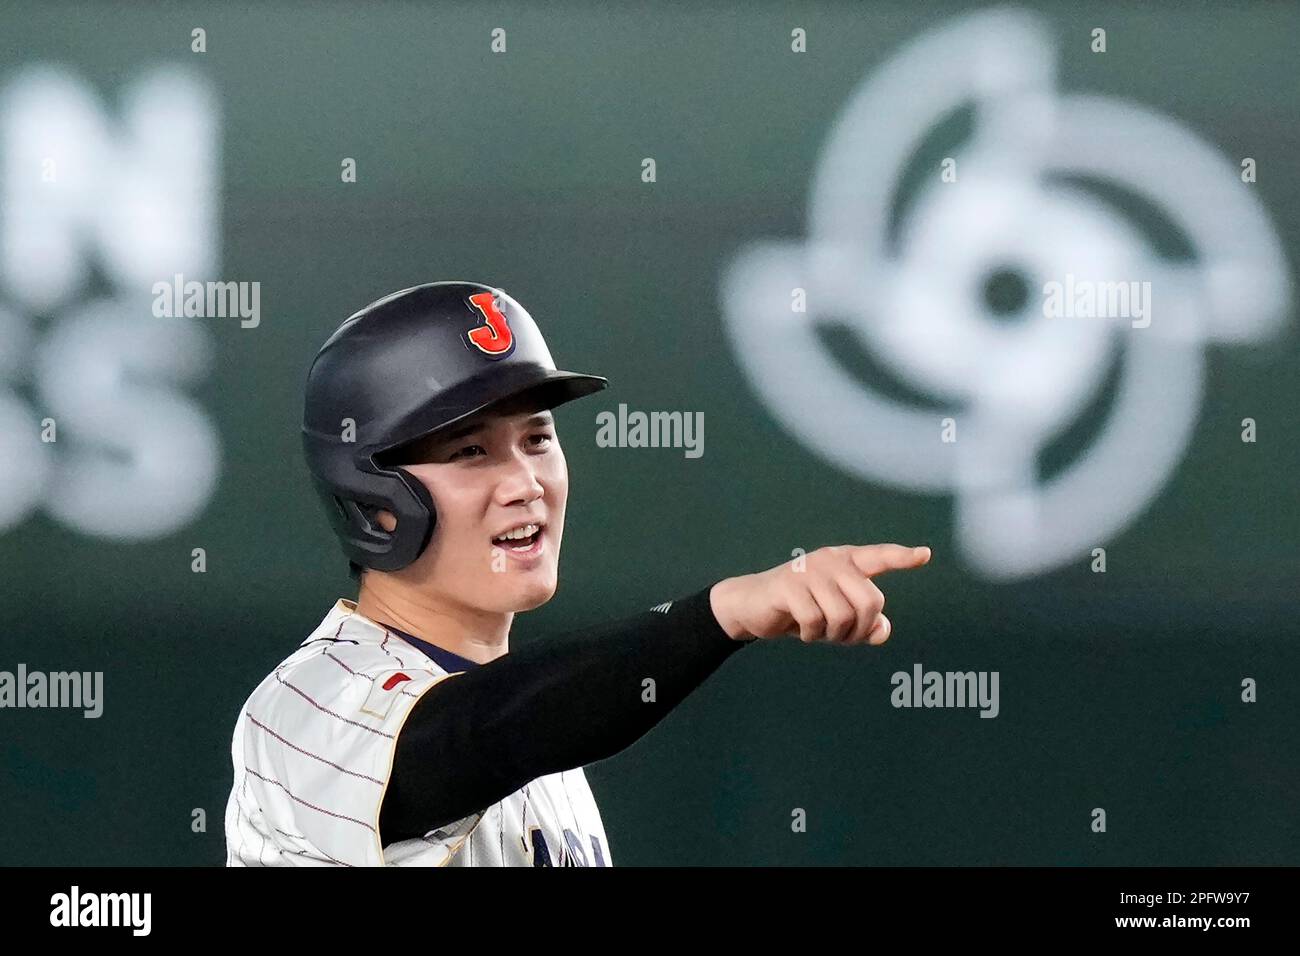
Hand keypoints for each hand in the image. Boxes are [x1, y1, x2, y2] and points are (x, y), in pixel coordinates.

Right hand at [708, 544, 930, 644]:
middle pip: (871, 601)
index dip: (902, 557)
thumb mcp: (837, 619)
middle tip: (841, 637)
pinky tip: (802, 630)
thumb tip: (882, 630)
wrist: (754, 606)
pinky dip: (812, 636)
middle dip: (860, 630)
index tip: (925, 555)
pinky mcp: (789, 586)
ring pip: (843, 616)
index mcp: (846, 562)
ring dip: (834, 636)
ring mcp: (809, 571)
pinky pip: (816, 622)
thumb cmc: (803, 610)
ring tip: (820, 632)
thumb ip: (865, 624)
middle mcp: (831, 561)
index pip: (879, 557)